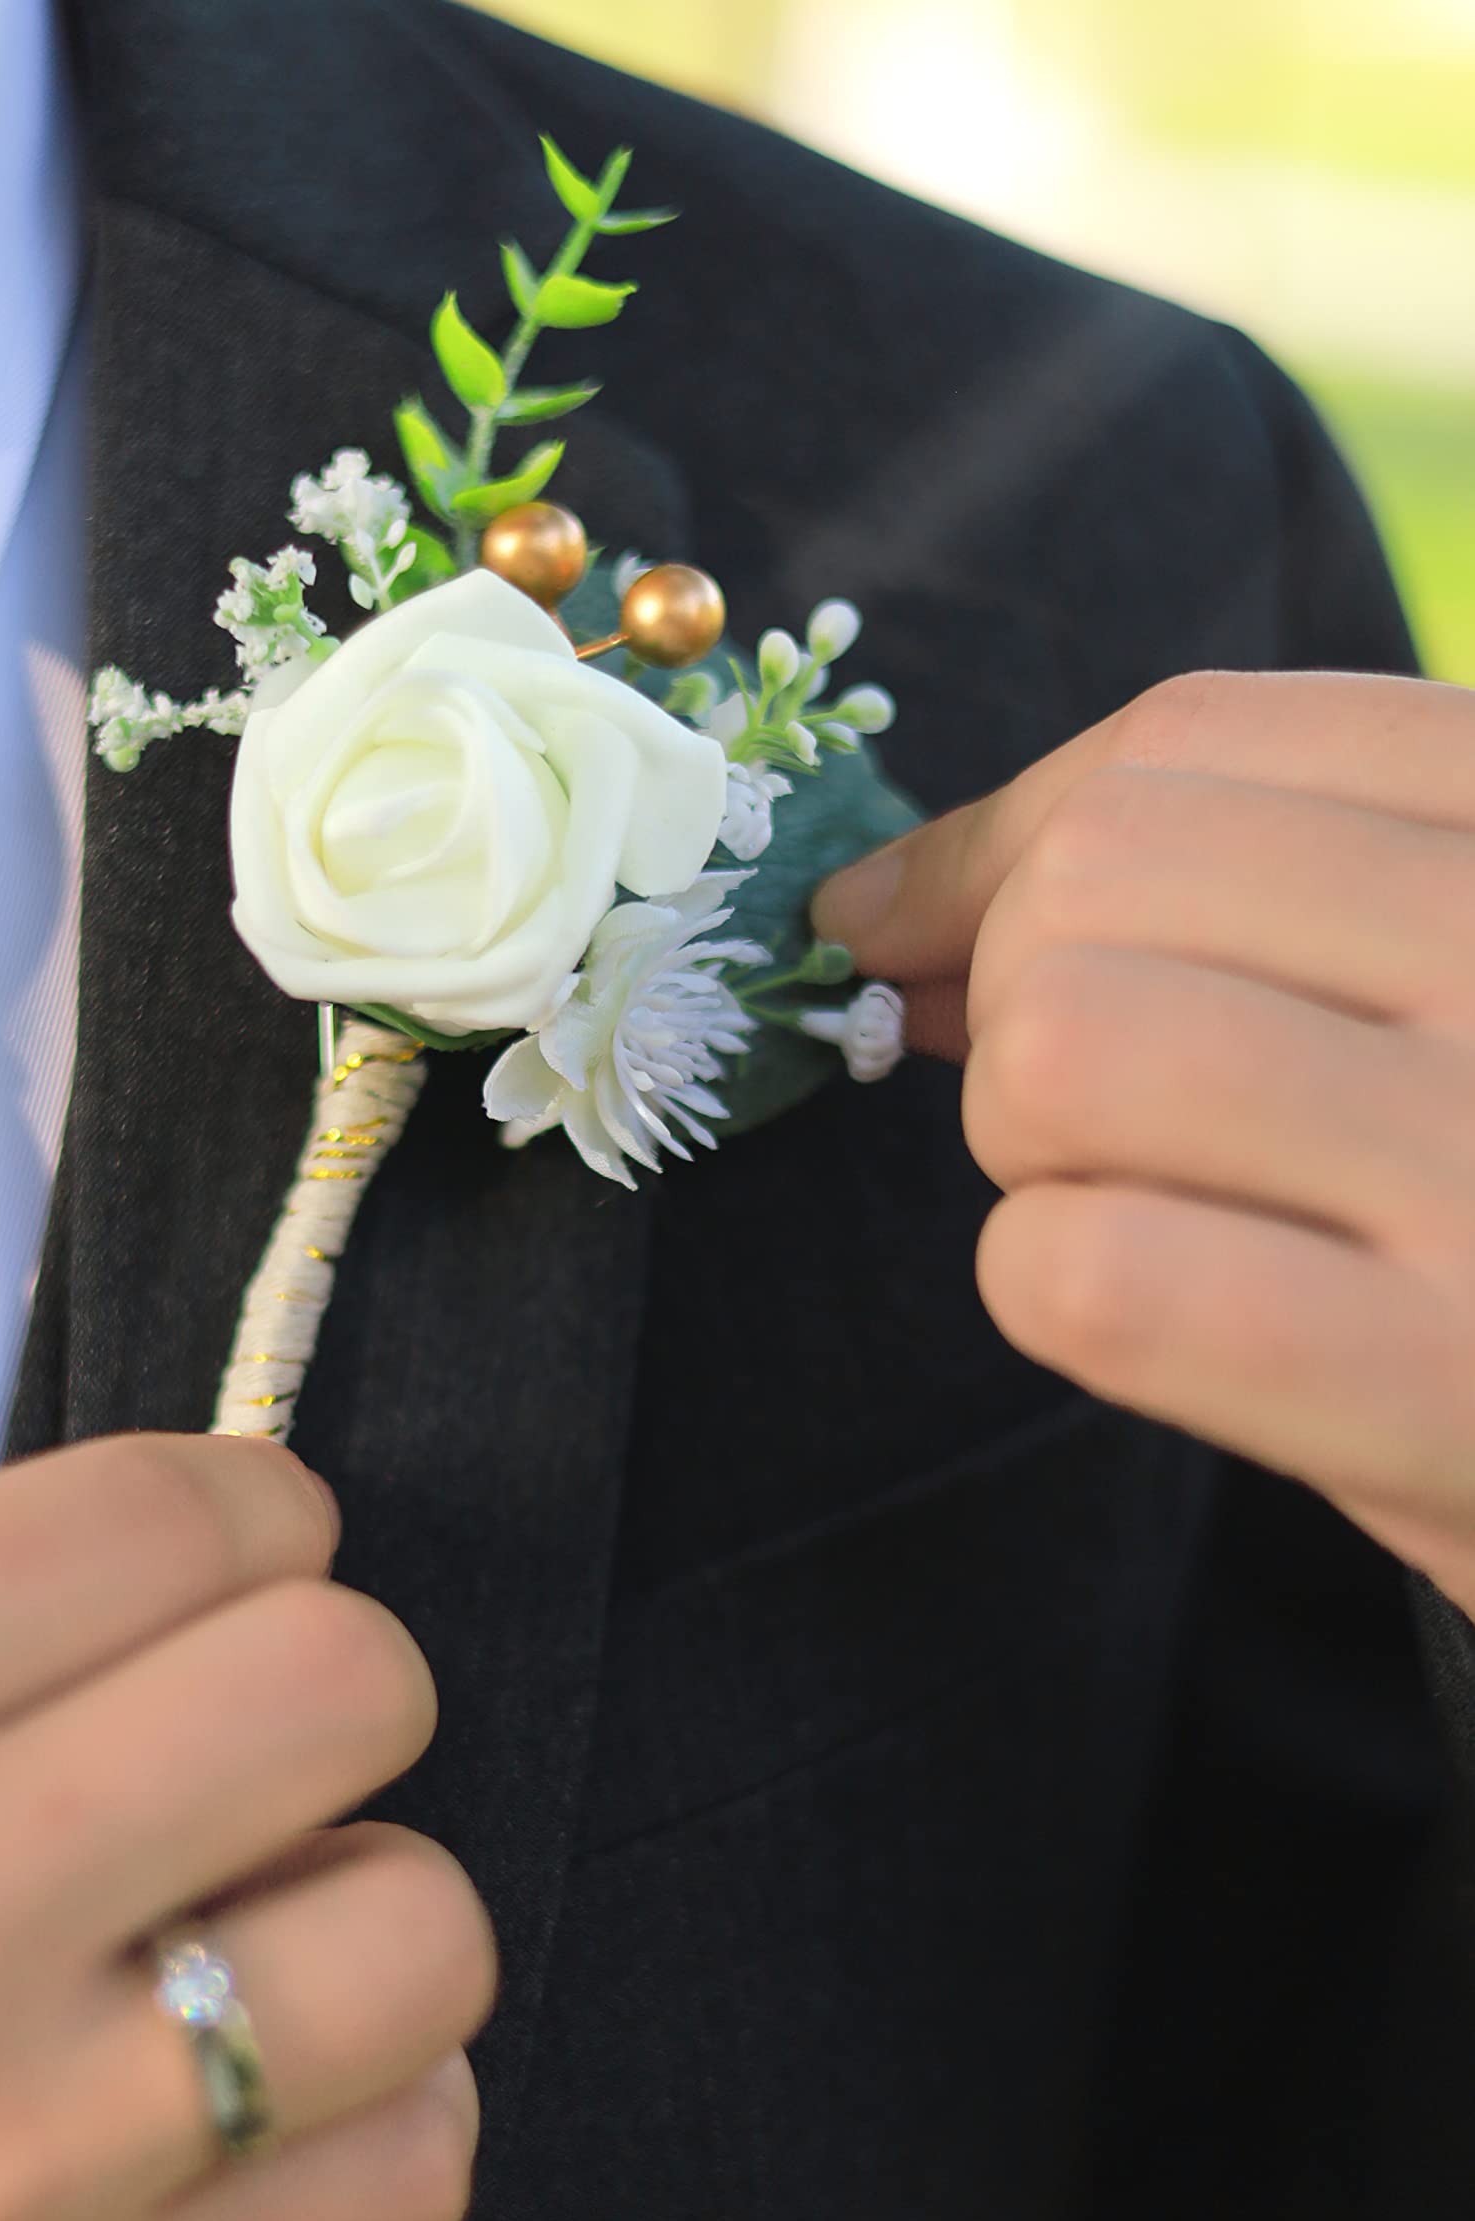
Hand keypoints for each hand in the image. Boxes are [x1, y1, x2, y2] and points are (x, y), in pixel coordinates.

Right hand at [0, 1437, 493, 2220]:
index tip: (244, 1545)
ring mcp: (17, 2162)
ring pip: (422, 1932)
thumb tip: (240, 1560)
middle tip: (246, 1734)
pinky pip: (409, 2171)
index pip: (171, 1517)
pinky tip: (274, 2076)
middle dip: (320, 1680)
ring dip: (369, 1900)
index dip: (252, 1505)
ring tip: (258, 1919)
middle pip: (342, 1685)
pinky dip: (381, 2101)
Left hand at [812, 671, 1474, 1610]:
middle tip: (1093, 1117)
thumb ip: (1243, 902)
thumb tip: (889, 911)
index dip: (993, 841)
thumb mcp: (1455, 972)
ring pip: (1067, 1048)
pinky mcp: (1451, 1390)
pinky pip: (1091, 1272)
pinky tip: (1155, 1318)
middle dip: (1019, 998)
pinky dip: (1053, 1284)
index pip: (1189, 743)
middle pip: (1100, 878)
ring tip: (1149, 1207)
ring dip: (1032, 1143)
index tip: (908, 929)